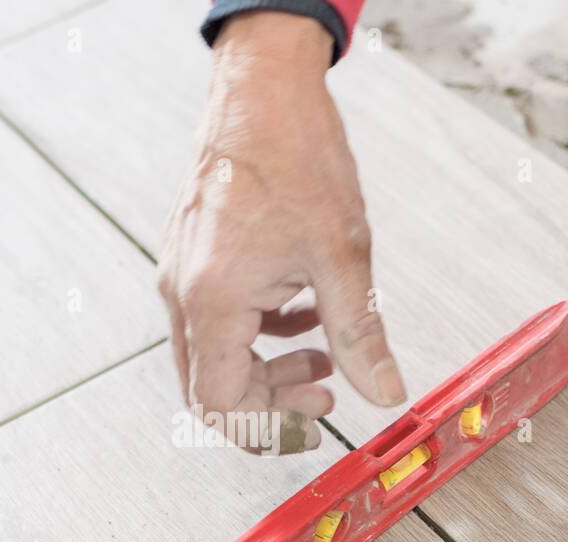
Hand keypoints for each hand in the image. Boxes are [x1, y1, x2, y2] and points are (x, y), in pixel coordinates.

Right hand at [156, 11, 405, 454]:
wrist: (263, 90)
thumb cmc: (295, 157)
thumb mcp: (342, 257)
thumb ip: (359, 335)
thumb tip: (385, 392)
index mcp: (212, 301)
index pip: (222, 403)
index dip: (270, 425)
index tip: (317, 416)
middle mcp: (183, 293)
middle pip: (210, 389)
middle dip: (270, 403)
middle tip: (325, 395)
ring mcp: (181, 274)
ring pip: (213, 356)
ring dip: (266, 369)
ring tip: (324, 355)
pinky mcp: (192, 258)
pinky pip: (217, 320)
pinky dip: (260, 332)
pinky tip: (305, 312)